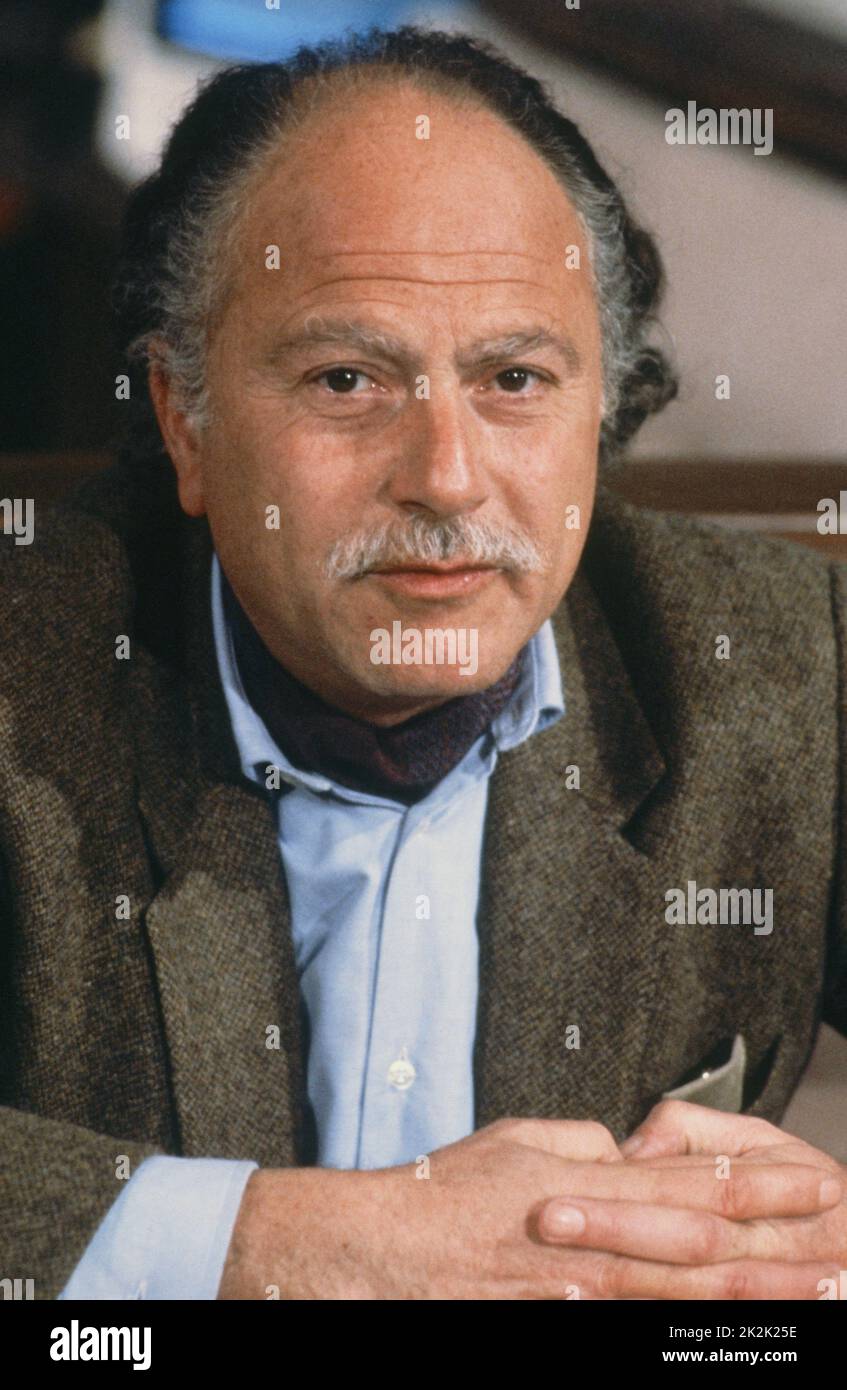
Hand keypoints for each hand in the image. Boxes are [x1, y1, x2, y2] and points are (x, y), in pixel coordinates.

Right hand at [218, 1114, 838, 1298]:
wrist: (372, 1250)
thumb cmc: (440, 1192)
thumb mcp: (514, 1141)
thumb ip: (579, 1144)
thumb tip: (624, 1150)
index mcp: (584, 1178)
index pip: (686, 1177)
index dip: (752, 1180)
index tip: (809, 1178)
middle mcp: (587, 1233)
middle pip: (698, 1238)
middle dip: (774, 1243)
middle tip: (838, 1245)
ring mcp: (572, 1287)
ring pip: (676, 1290)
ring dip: (747, 1292)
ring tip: (807, 1293)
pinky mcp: (553, 1323)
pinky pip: (628, 1328)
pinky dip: (680, 1331)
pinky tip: (720, 1334)